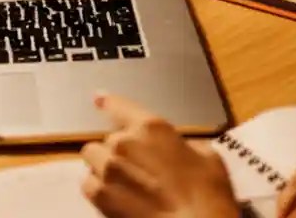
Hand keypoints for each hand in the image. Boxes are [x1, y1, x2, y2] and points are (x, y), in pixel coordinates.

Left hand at [80, 92, 239, 217]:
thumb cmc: (207, 195)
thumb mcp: (208, 158)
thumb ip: (183, 145)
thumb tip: (179, 148)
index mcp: (151, 128)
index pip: (119, 106)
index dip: (108, 102)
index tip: (99, 98)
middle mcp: (124, 142)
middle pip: (108, 138)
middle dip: (120, 151)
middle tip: (138, 169)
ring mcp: (108, 168)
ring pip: (92, 157)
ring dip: (103, 165)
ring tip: (123, 182)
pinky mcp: (99, 194)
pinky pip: (87, 183)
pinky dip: (97, 187)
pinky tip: (115, 197)